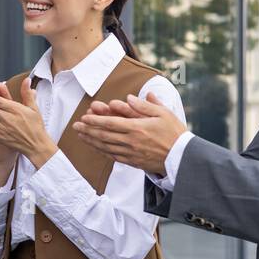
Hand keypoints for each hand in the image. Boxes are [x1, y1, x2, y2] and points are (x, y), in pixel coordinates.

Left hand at [70, 92, 185, 175]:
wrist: (183, 158)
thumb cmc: (175, 133)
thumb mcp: (163, 113)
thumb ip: (145, 105)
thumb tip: (129, 97)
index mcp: (137, 128)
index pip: (110, 123)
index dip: (95, 121)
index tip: (84, 117)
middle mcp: (131, 141)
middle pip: (104, 135)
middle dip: (88, 130)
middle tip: (75, 126)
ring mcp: (131, 153)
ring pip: (106, 147)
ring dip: (91, 141)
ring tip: (81, 136)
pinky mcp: (133, 162)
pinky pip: (113, 156)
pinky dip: (102, 151)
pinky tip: (95, 147)